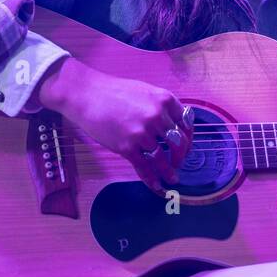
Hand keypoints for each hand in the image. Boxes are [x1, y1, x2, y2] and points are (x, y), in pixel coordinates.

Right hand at [34, 58, 192, 194]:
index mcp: (164, 100)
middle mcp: (157, 116)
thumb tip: (174, 123)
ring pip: (162, 158)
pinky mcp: (127, 146)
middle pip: (179, 143)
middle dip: (181, 156)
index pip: (187, 123)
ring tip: (173, 178)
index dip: (188, 138)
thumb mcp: (145, 91)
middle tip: (179, 163)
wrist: (88, 95)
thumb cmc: (114, 92)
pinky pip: (144, 167)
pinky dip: (151, 179)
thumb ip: (161, 106)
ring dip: (169, 171)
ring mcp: (142, 133)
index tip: (186, 146)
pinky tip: (156, 185)